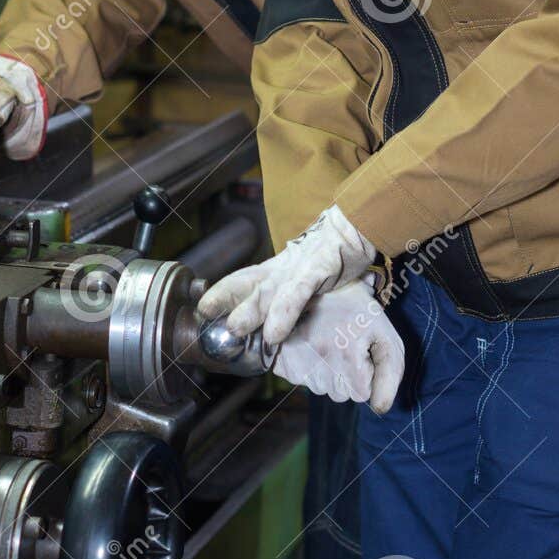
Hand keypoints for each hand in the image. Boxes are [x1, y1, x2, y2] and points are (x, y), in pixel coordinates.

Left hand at [197, 205, 375, 344]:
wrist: (357, 226)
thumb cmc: (331, 256)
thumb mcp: (305, 277)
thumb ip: (289, 298)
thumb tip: (275, 329)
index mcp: (277, 270)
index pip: (243, 280)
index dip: (221, 293)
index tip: (201, 309)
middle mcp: (282, 269)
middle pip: (248, 284)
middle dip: (224, 299)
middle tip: (205, 315)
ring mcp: (298, 269)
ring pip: (268, 290)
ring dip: (249, 310)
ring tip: (234, 328)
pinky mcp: (319, 269)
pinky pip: (298, 294)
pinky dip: (283, 313)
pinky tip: (274, 332)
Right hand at [272, 282, 403, 412]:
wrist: (312, 281)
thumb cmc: (355, 308)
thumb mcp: (384, 334)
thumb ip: (391, 372)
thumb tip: (381, 408)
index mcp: (349, 359)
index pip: (363, 395)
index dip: (366, 373)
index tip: (361, 348)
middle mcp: (321, 366)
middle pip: (342, 395)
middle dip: (347, 376)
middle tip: (344, 343)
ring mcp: (299, 367)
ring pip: (322, 389)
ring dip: (327, 372)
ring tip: (327, 340)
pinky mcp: (283, 365)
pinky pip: (303, 381)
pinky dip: (308, 368)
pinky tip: (312, 345)